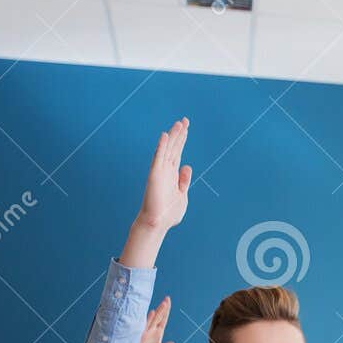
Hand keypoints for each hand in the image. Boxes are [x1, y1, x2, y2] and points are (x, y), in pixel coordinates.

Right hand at [135, 118, 191, 233]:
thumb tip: (187, 166)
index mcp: (173, 174)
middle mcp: (166, 170)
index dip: (182, 140)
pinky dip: (162, 146)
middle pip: (174, 147)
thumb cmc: (169, 213)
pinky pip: (159, 157)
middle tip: (185, 120)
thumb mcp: (182, 194)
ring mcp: (160, 171)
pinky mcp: (155, 174)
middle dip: (180, 134)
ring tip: (179, 124)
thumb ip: (184, 180)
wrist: (158, 223)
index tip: (186, 128)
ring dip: (173, 136)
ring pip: (167, 149)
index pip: (178, 152)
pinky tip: (165, 135)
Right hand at [138, 296, 173, 342]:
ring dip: (157, 313)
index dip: (166, 311)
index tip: (168, 302)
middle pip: (158, 317)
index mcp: (157, 333)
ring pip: (152, 320)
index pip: (163, 319)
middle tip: (167, 298)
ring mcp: (145, 331)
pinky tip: (151, 313)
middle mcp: (152, 330)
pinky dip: (148, 320)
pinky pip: (144, 325)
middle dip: (163, 308)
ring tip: (162, 305)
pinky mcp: (140, 335)